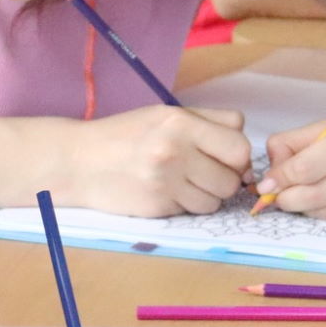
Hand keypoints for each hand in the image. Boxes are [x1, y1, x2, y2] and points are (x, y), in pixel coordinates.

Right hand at [58, 105, 251, 216]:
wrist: (79, 162)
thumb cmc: (126, 135)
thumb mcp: (165, 115)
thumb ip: (210, 123)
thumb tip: (246, 155)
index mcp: (180, 122)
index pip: (239, 147)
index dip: (238, 156)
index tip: (226, 157)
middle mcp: (175, 151)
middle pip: (232, 178)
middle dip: (226, 178)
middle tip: (205, 172)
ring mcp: (166, 182)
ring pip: (216, 200)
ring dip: (208, 195)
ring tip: (185, 182)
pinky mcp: (158, 207)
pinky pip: (193, 211)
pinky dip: (187, 205)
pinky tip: (168, 192)